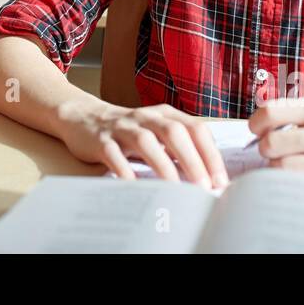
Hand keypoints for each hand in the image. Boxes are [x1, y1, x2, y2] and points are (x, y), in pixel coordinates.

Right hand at [55, 99, 228, 189]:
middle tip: (204, 187)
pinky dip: (125, 170)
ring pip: (146, 141)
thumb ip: (179, 149)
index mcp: (165, 114)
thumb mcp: (156, 132)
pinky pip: (114, 154)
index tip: (221, 180)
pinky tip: (135, 186)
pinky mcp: (100, 139)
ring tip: (175, 190)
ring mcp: (122, 126)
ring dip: (163, 166)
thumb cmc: (128, 131)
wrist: (83, 117)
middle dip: (192, 160)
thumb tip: (208, 178)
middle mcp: (145, 117)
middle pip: (174, 133)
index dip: (210, 154)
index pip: (195, 129)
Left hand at [248, 98, 303, 187]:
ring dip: (278, 167)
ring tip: (288, 161)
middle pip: (272, 144)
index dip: (256, 121)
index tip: (256, 126)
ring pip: (283, 170)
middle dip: (265, 146)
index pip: (272, 113)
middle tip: (272, 146)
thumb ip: (303, 114)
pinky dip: (298, 182)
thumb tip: (264, 126)